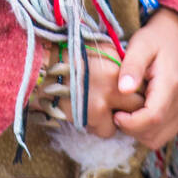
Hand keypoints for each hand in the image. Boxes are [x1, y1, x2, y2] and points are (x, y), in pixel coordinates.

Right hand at [29, 38, 145, 138]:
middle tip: (120, 103)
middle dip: (131, 106)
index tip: (129, 89)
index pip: (141, 83)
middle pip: (138, 103)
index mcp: (116, 62)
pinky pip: (103, 130)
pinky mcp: (87, 117)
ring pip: (123, 122)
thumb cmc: (65, 53)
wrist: (36, 66)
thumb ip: (117, 60)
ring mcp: (101, 101)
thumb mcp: (96, 46)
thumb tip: (131, 75)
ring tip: (98, 107)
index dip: (136, 88)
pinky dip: (97, 125)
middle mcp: (114, 82)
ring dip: (113, 119)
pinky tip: (86, 113)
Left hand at [111, 7, 177, 149]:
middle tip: (118, 111)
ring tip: (126, 111)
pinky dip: (147, 130)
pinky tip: (137, 112)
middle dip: (131, 129)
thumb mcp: (141, 44)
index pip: (152, 119)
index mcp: (172, 86)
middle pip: (154, 134)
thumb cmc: (156, 39)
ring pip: (158, 139)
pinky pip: (163, 134)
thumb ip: (132, 66)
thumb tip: (123, 89)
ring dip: (138, 132)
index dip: (130, 123)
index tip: (115, 112)